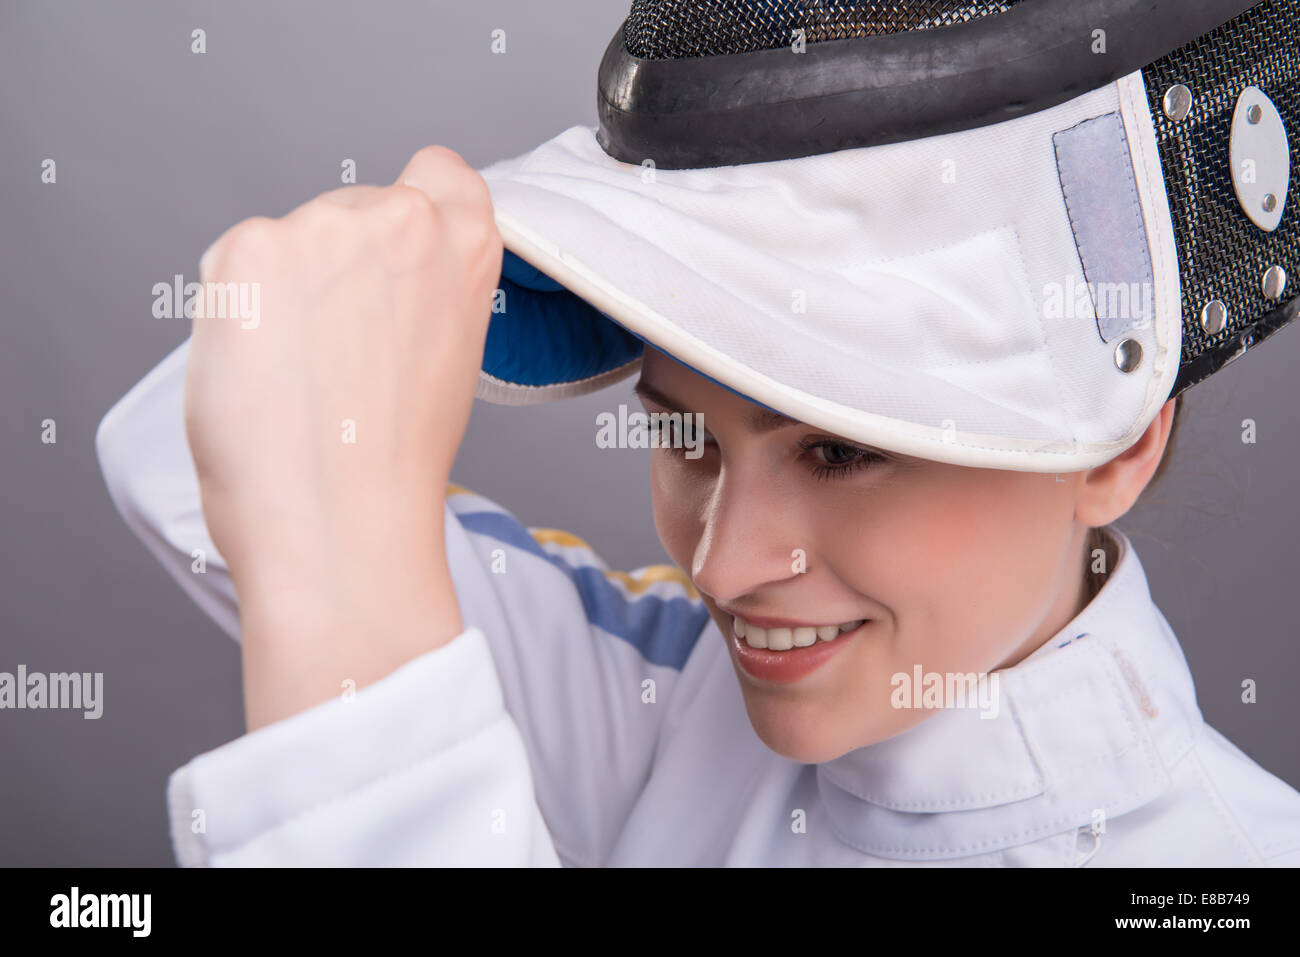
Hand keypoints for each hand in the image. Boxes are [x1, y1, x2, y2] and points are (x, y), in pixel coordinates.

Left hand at [183, 146, 502, 729]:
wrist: (342, 521)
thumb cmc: (392, 467)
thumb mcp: (446, 358)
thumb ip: (423, 294)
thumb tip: (371, 283)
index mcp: (468, 247)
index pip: (441, 173)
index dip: (414, 206)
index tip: (392, 252)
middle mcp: (404, 219)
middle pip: (352, 209)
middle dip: (336, 264)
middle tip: (334, 349)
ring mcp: (326, 228)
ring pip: (290, 238)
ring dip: (284, 287)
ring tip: (298, 372)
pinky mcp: (251, 250)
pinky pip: (234, 264)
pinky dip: (236, 310)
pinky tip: (262, 367)